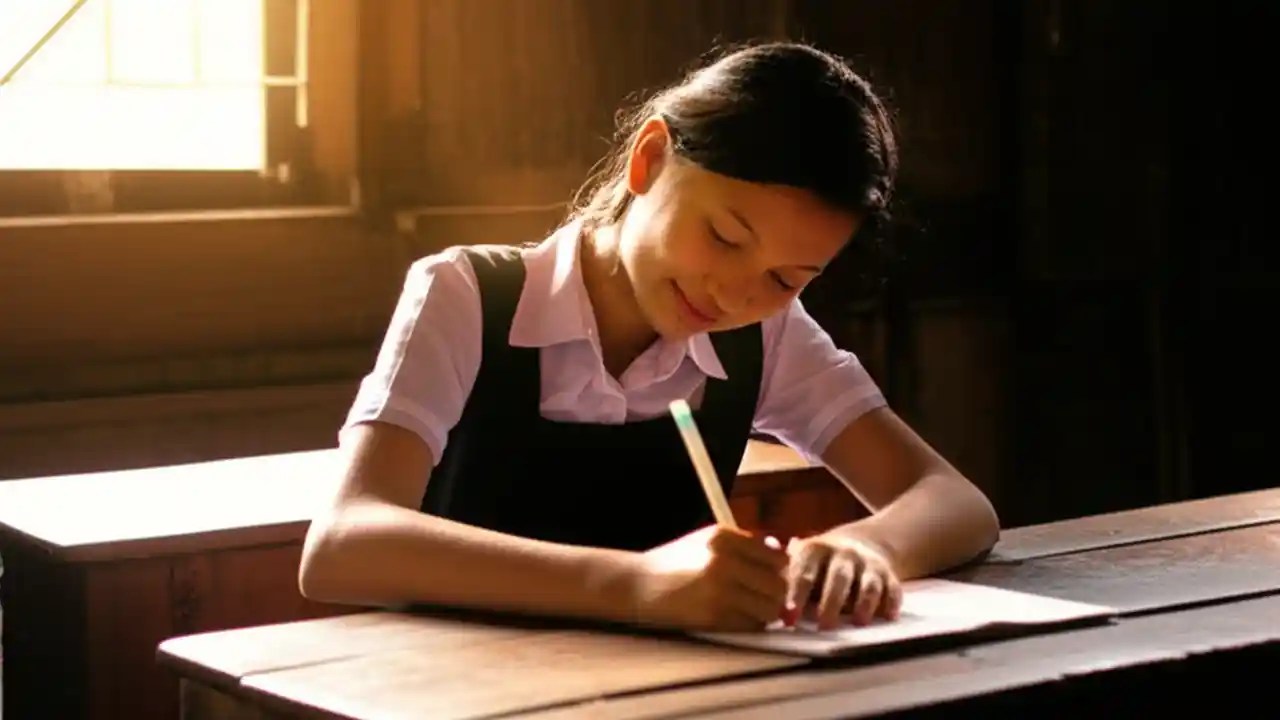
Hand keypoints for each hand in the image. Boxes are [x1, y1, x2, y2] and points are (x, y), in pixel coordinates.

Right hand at [629, 525, 789, 631]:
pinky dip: (749, 624)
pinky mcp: (713, 616)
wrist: (638, 585)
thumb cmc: (675, 563)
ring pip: (769, 608)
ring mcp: (719, 590)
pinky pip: (750, 625)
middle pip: (778, 584)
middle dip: (775, 593)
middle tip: (765, 596)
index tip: (771, 575)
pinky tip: (735, 617)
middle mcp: (724, 561)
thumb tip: (781, 555)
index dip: (777, 569)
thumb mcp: (707, 541)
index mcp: (723, 537)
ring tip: (751, 608)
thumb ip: (743, 545)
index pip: (776, 556)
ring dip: (765, 612)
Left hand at [783, 533, 902, 629]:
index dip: (795, 596)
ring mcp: (868, 563)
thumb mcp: (802, 561)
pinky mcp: (889, 575)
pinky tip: (887, 617)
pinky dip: (890, 603)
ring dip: (864, 603)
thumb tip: (768, 603)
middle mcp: (844, 553)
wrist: (862, 543)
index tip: (788, 618)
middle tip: (824, 626)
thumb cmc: (821, 563)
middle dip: (831, 602)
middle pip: (838, 577)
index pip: (804, 574)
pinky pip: (892, 589)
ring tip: (858, 623)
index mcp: (815, 549)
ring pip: (867, 583)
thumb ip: (786, 579)